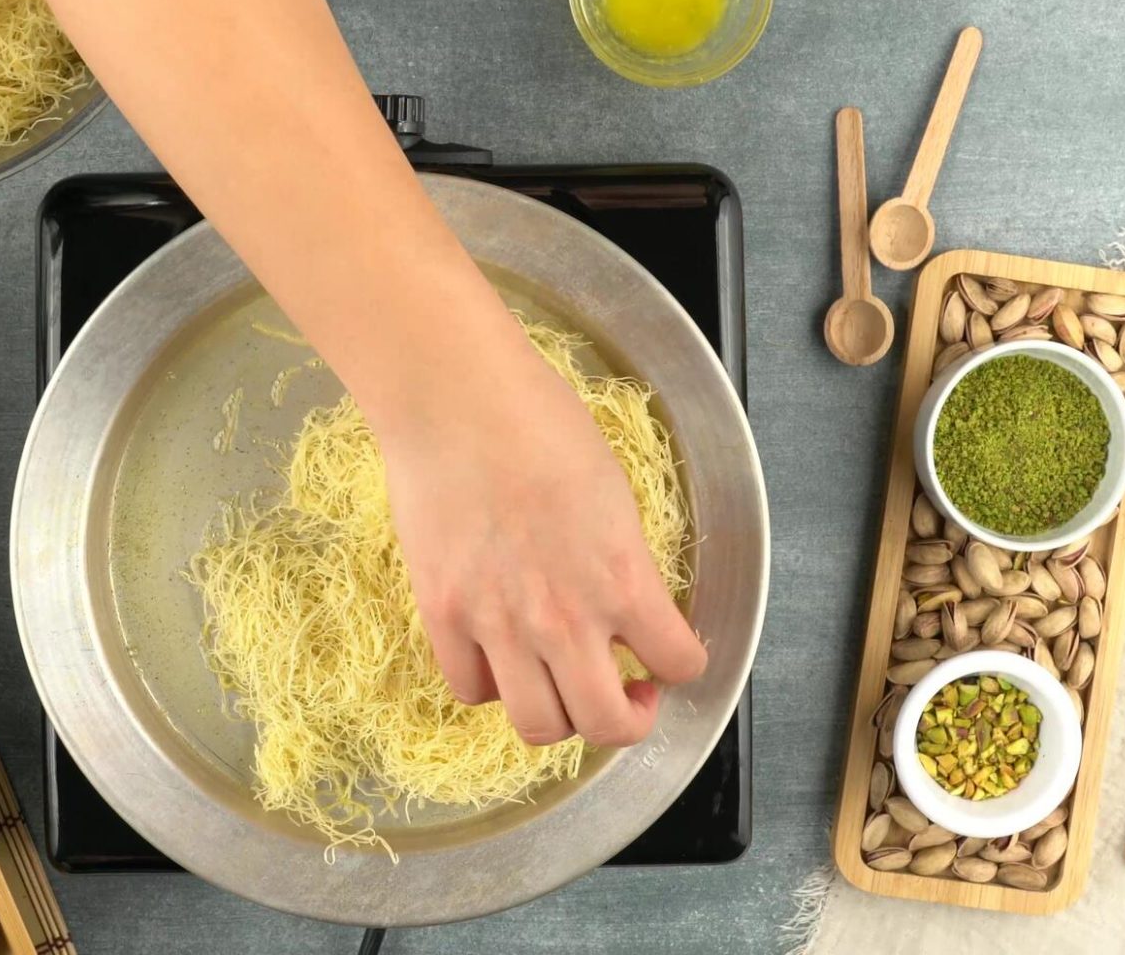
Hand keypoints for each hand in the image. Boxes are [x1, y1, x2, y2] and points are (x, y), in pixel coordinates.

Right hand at [380, 347, 708, 747]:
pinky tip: (500, 655)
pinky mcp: (443, 615)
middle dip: (626, 719)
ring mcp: (499, 624)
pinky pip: (471, 688)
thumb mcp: (613, 492)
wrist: (454, 398)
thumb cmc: (538, 421)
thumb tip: (622, 599)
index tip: (665, 656)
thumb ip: (622, 562)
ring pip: (539, 726)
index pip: (679, 664)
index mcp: (622, 579)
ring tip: (559, 685)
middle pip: (607, 725)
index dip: (680, 665)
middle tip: (623, 692)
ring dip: (561, 716)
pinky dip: (491, 684)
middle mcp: (565, 618)